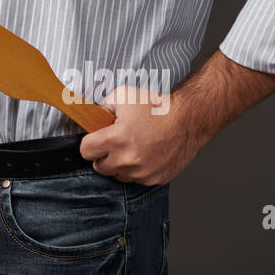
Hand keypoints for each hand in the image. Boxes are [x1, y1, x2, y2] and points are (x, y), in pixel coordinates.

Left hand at [78, 85, 205, 185]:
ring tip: (130, 147)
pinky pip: (136, 179)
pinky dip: (136, 170)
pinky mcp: (154, 179)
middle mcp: (128, 159)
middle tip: (113, 142)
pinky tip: (144, 154)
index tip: (95, 138)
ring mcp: (142, 172)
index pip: (85, 151)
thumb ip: (101, 108)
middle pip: (99, 167)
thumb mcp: (123, 96)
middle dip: (102, 154)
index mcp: (116, 139)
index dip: (89, 142)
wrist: (188, 119)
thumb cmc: (157, 106)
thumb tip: (90, 117)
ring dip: (119, 164)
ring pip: (117, 175)